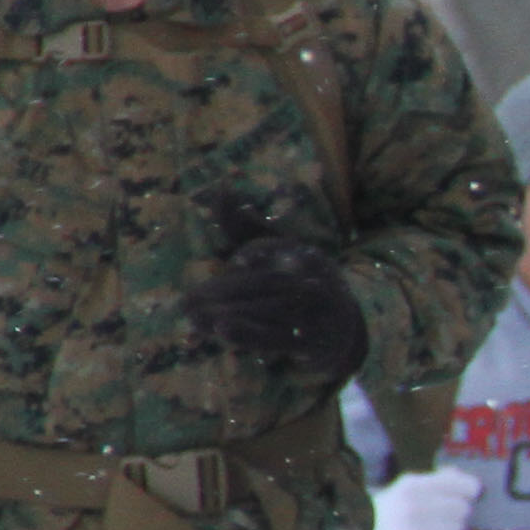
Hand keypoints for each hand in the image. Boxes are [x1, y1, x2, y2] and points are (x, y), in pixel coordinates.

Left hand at [181, 233, 364, 382]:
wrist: (342, 329)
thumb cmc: (295, 280)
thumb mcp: (278, 249)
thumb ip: (244, 225)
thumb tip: (222, 187)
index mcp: (308, 256)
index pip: (283, 252)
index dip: (262, 254)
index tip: (237, 262)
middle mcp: (316, 284)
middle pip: (269, 284)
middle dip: (225, 292)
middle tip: (186, 300)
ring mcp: (316, 316)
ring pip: (269, 313)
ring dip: (229, 315)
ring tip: (194, 318)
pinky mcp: (311, 343)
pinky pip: (276, 339)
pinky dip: (248, 336)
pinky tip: (222, 332)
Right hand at [368, 466, 476, 529]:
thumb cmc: (393, 507)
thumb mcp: (410, 485)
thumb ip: (441, 480)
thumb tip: (474, 483)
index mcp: (413, 486)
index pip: (464, 486)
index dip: (471, 490)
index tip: (469, 494)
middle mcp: (414, 507)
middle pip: (464, 509)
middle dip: (460, 511)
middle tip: (449, 514)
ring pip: (459, 528)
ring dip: (454, 528)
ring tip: (438, 528)